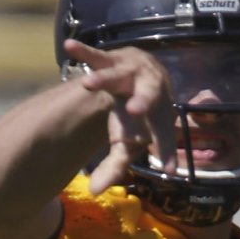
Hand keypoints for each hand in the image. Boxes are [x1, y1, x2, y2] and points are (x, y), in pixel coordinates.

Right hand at [63, 38, 176, 196]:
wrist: (144, 71)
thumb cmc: (137, 114)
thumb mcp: (129, 139)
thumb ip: (114, 165)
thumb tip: (94, 192)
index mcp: (158, 116)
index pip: (162, 136)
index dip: (165, 151)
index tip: (170, 170)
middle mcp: (150, 91)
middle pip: (149, 96)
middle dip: (143, 101)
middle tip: (134, 111)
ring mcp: (131, 72)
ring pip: (117, 76)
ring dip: (104, 79)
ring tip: (88, 84)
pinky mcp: (113, 60)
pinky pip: (98, 56)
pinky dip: (85, 52)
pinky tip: (69, 46)